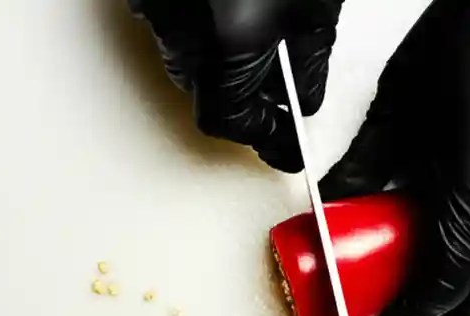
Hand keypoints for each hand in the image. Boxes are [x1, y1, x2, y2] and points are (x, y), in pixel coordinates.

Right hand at [129, 0, 343, 171]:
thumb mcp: (315, 4)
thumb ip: (311, 58)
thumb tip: (304, 96)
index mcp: (226, 43)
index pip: (230, 120)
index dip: (262, 137)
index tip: (285, 147)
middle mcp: (180, 28)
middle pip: (205, 90)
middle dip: (244, 95)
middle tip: (283, 93)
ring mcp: (154, 4)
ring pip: (186, 53)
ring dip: (222, 55)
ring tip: (260, 29)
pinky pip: (173, 18)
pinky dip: (203, 20)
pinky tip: (231, 2)